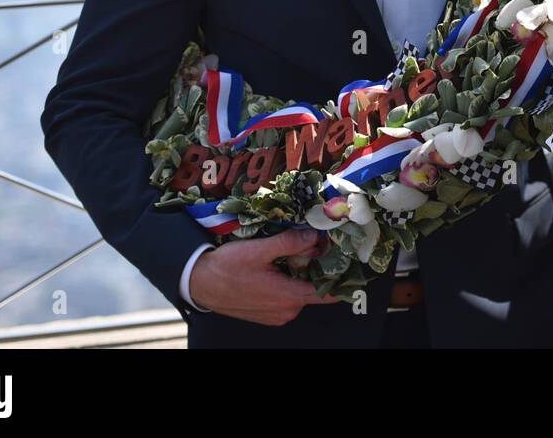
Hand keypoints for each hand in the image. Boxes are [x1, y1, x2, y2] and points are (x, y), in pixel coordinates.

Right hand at [189, 229, 338, 325]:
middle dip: (318, 267)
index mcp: (288, 297)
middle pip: (314, 288)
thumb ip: (290, 243)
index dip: (342, 278)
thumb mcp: (259, 250)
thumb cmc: (226, 268)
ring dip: (303, 273)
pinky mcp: (269, 314)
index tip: (353, 263)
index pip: (328, 293)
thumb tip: (315, 237)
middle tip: (318, 243)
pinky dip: (291, 282)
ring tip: (296, 251)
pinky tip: (281, 265)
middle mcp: (287, 311)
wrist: (199, 283)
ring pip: (301, 291)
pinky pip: (289, 297)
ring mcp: (278, 314)